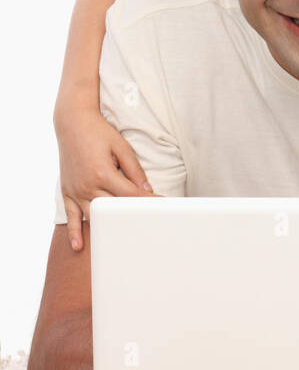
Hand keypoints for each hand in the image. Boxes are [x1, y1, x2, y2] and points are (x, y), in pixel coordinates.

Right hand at [56, 108, 156, 251]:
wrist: (72, 123)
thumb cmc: (98, 132)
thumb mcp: (121, 147)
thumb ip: (134, 170)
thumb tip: (146, 190)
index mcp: (103, 173)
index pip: (130, 195)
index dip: (147, 203)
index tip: (160, 207)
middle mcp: (88, 185)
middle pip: (113, 209)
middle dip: (130, 218)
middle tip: (145, 226)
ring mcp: (76, 191)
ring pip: (93, 217)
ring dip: (106, 227)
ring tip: (119, 240)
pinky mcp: (67, 192)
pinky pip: (70, 216)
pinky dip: (74, 231)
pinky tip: (79, 246)